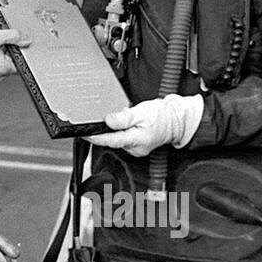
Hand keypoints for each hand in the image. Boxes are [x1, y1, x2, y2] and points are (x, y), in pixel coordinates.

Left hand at [85, 93, 204, 157]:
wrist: (176, 120)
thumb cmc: (162, 116)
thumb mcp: (141, 112)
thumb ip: (123, 118)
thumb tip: (108, 121)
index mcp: (136, 140)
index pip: (111, 140)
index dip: (96, 138)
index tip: (85, 134)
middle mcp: (135, 148)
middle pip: (113, 140)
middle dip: (105, 131)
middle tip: (101, 120)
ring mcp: (136, 148)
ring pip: (118, 139)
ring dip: (114, 130)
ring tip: (119, 119)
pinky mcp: (137, 146)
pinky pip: (124, 139)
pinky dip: (121, 131)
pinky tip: (124, 124)